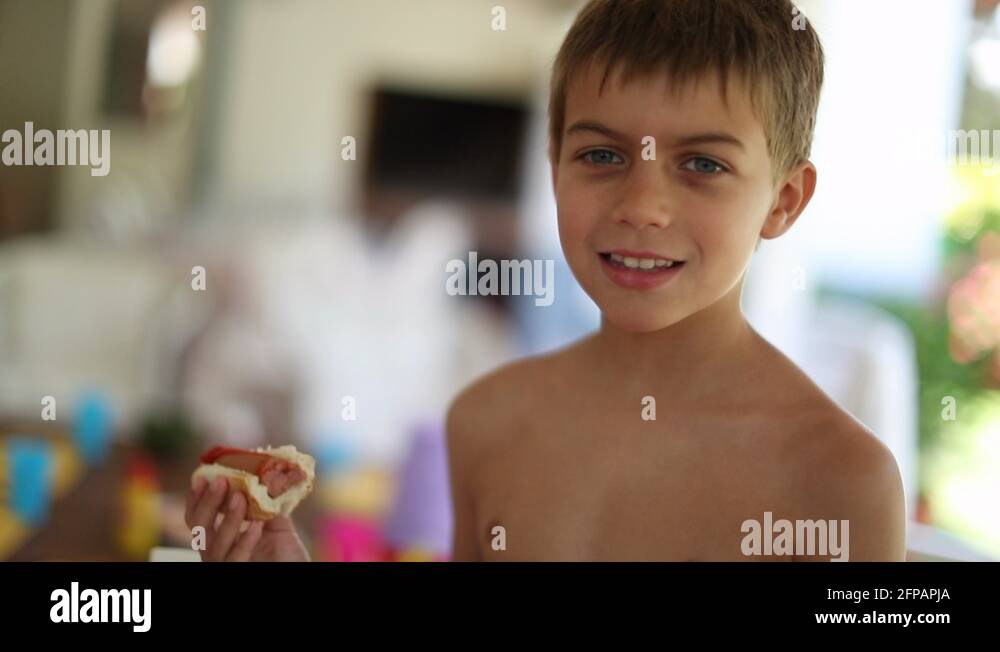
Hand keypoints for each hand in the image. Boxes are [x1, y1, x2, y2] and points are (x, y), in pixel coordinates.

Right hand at [185, 476, 310, 561]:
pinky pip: (235, 559)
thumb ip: (269, 505)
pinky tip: (257, 524)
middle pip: (198, 529)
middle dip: (207, 503)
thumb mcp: (278, 527)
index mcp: (221, 540)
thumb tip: (266, 476)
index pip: (198, 520)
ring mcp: (227, 565)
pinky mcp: (238, 573)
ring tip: (240, 496)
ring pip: (215, 545)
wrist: (301, 575)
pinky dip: (245, 540)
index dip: (196, 499)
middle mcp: (217, 554)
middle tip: (221, 481)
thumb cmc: (288, 557)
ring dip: (228, 518)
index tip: (203, 477)